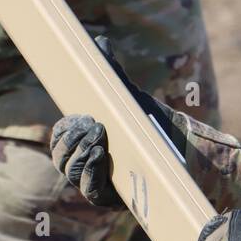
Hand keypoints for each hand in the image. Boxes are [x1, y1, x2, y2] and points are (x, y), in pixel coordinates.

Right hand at [48, 36, 185, 206]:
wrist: (180, 149)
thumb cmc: (150, 123)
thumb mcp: (129, 97)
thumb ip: (112, 73)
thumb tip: (100, 41)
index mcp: (83, 142)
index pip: (60, 138)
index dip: (64, 130)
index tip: (80, 116)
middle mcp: (85, 165)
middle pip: (60, 157)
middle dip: (70, 141)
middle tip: (92, 125)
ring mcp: (96, 184)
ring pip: (71, 173)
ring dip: (79, 154)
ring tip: (98, 138)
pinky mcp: (111, 199)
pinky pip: (90, 191)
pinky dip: (91, 172)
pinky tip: (100, 155)